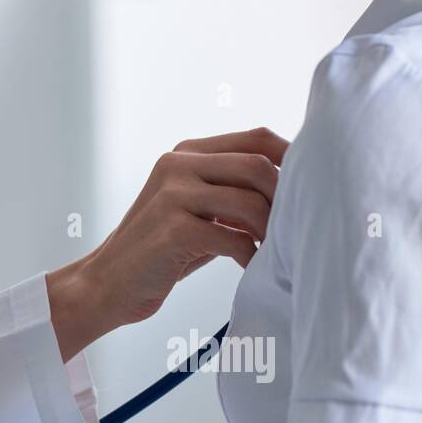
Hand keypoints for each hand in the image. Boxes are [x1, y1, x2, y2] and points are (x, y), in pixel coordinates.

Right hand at [47, 127, 288, 360]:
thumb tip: (295, 190)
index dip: (292, 158)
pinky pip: (233, 237)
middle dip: (286, 200)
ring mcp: (172, 193)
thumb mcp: (197, 212)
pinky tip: (249, 267)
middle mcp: (177, 165)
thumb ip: (233, 194)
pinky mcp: (173, 228)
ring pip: (250, 202)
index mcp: (186, 154)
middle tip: (294, 230)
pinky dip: (250, 256)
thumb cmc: (161, 252)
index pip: (256, 138)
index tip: (313, 187)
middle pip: (258, 166)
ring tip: (273, 252)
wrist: (108, 284)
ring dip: (271, 233)